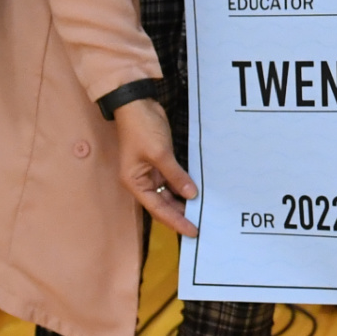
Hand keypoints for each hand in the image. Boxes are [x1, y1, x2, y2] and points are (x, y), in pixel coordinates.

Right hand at [113, 98, 199, 236]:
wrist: (137, 104)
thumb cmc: (142, 129)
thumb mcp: (160, 154)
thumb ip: (175, 175)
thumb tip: (191, 194)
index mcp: (135, 183)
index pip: (158, 209)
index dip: (176, 221)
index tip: (192, 231)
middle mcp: (142, 181)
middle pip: (163, 205)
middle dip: (180, 216)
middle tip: (201, 226)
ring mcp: (150, 172)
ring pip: (168, 194)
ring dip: (183, 203)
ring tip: (201, 214)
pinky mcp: (160, 163)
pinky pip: (172, 181)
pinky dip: (183, 187)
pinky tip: (196, 193)